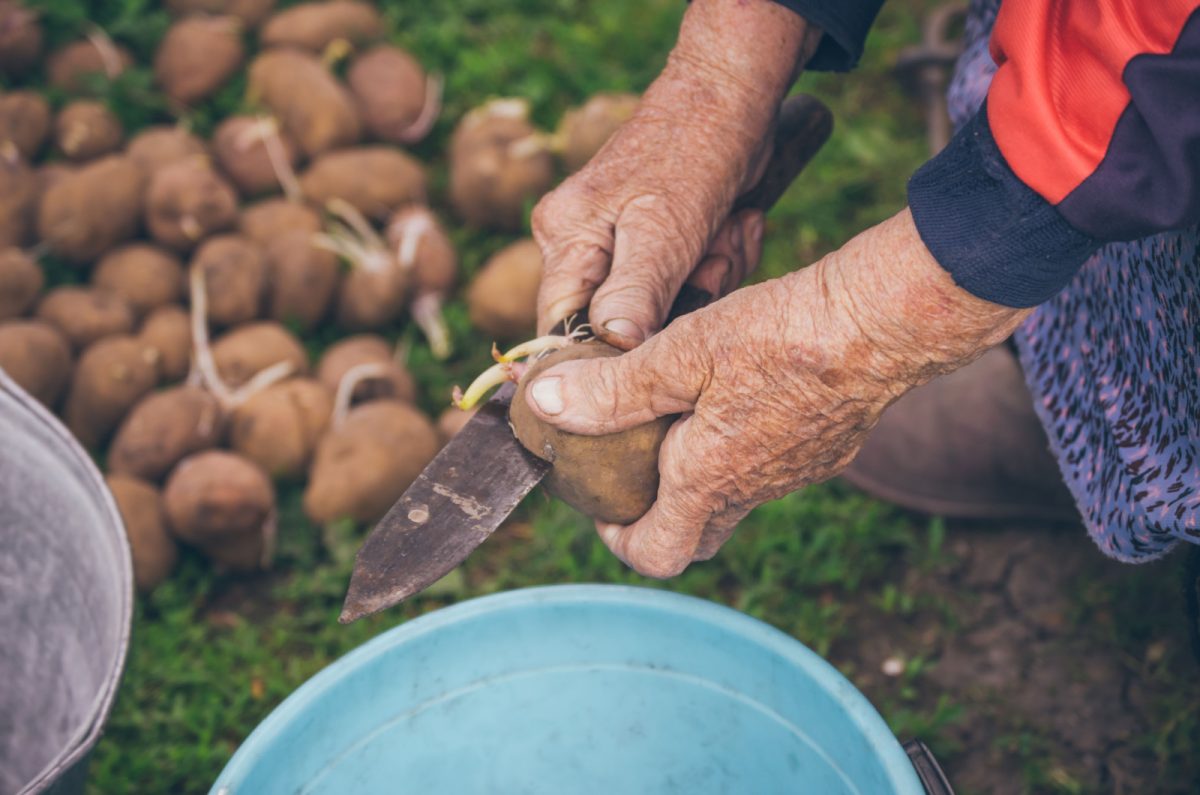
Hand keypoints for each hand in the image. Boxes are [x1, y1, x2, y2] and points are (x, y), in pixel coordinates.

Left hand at [523, 210, 1030, 576]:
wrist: (882, 323)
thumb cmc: (779, 336)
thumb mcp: (677, 354)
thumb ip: (610, 388)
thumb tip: (543, 404)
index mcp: (710, 480)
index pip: (658, 554)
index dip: (619, 541)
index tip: (600, 504)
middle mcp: (756, 489)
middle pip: (696, 533)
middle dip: (657, 514)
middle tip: (631, 467)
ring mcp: (798, 471)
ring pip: (736, 495)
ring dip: (701, 474)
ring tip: (677, 416)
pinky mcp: (829, 445)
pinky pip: (773, 464)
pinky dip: (744, 446)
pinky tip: (739, 389)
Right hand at [533, 0, 817, 347]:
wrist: (733, 94)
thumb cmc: (694, 154)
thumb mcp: (665, 230)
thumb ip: (633, 294)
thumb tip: (608, 354)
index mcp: (564, 239)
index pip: (558, 329)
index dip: (602, 357)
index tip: (653, 360)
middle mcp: (578, 244)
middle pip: (617, 323)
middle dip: (676, 304)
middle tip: (712, 263)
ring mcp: (615, 243)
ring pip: (661, 305)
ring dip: (708, 279)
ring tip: (728, 234)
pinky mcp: (652, 241)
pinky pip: (684, 282)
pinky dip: (718, 264)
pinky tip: (734, 229)